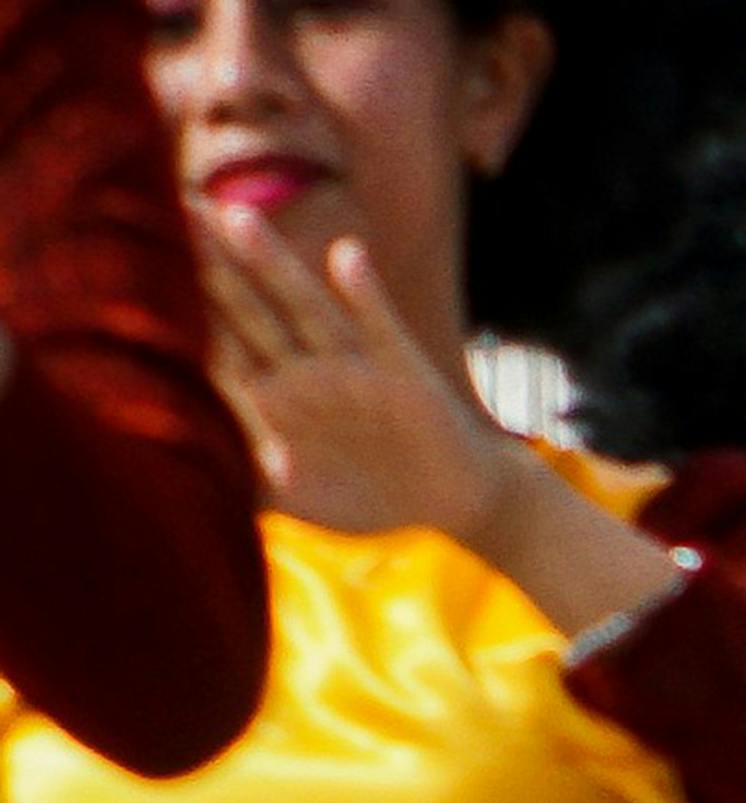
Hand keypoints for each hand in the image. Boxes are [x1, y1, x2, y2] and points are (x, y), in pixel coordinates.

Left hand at [200, 206, 524, 546]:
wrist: (456, 498)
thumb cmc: (369, 497)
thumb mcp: (294, 499)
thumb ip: (239, 484)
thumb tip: (175, 481)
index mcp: (271, 398)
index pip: (214, 343)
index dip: (178, 304)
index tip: (132, 258)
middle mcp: (304, 372)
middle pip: (247, 309)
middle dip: (209, 262)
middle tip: (167, 203)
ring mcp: (352, 367)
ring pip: (304, 309)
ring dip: (272, 265)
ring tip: (237, 217)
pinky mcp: (402, 373)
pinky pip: (380, 327)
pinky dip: (364, 293)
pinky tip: (345, 255)